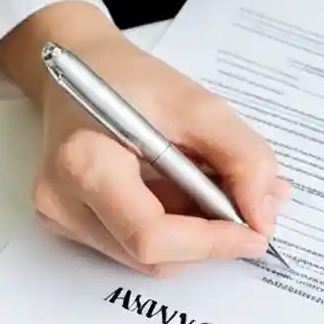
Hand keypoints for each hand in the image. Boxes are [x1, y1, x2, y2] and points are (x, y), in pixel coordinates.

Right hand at [0, 1, 288, 275]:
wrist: (79, 67)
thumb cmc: (129, 79)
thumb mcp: (199, 105)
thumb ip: (243, 159)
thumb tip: (263, 218)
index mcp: (84, 163)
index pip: (151, 234)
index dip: (210, 243)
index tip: (255, 234)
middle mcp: (61, 201)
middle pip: (150, 254)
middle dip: (208, 240)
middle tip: (248, 210)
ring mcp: (60, 217)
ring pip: (145, 256)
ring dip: (192, 235)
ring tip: (214, 189)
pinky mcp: (69, 223)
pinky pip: (132, 244)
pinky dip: (172, 227)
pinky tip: (183, 192)